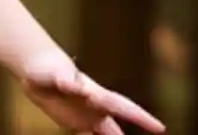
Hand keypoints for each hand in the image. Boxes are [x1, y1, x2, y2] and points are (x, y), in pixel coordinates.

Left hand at [20, 51, 166, 133]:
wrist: (37, 68)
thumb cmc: (49, 68)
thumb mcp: (56, 74)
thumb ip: (66, 81)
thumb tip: (78, 88)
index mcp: (94, 94)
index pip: (123, 107)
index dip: (142, 118)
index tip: (160, 128)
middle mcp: (95, 107)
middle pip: (117, 125)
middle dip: (136, 131)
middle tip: (157, 132)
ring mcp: (86, 115)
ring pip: (106, 132)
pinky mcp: (74, 121)